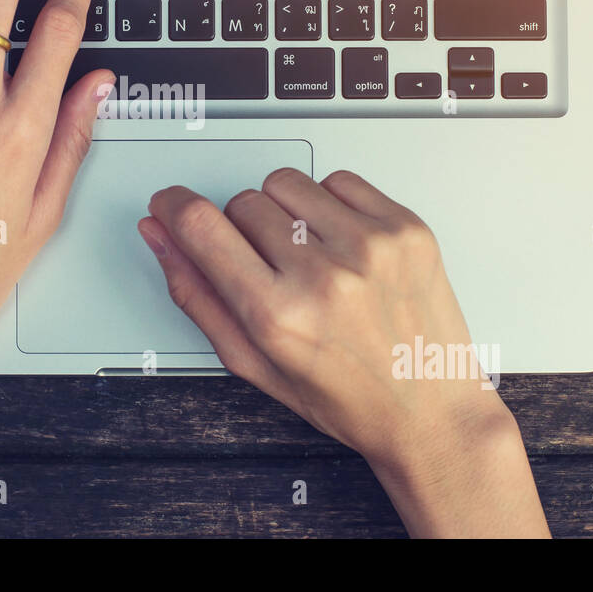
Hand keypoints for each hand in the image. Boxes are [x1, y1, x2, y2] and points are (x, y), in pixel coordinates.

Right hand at [137, 168, 548, 536]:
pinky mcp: (406, 228)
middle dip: (241, 229)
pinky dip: (330, 204)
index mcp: (279, 316)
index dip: (174, 207)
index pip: (201, 226)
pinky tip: (341, 244)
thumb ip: (196, 294)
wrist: (432, 413)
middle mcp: (325, 276)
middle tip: (268, 269)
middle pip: (243, 202)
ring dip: (284, 211)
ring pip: (286, 182)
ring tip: (309, 256)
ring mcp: (371, 246)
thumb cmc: (347, 398)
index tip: (170, 204)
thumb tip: (160, 235)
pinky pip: (339, 179)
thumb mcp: (254, 363)